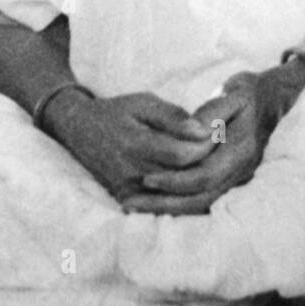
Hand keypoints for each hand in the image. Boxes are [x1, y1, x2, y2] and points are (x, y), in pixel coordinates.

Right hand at [44, 90, 213, 203]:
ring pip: (175, 193)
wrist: (79, 131)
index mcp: (134, 144)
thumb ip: (172, 117)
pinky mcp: (126, 199)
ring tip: (215, 161)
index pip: (181, 154)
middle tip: (224, 148)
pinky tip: (197, 177)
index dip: (205, 146)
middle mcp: (130, 172)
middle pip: (181, 176)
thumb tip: (202, 130)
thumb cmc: (117, 112)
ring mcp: (127, 190)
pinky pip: (163, 202)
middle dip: (206, 162)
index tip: (221, 133)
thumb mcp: (143, 103)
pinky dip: (183, 192)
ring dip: (198, 178)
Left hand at [121, 60, 304, 215]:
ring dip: (167, 209)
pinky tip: (155, 206)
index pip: (204, 174)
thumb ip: (213, 111)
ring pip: (201, 204)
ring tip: (134, 209)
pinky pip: (204, 201)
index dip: (175, 180)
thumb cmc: (252, 92)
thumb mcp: (235, 92)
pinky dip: (179, 206)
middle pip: (200, 198)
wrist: (277, 100)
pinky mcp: (232, 180)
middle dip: (163, 204)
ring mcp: (237, 178)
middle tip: (128, 204)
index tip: (145, 178)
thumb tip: (193, 131)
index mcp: (241, 149)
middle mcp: (241, 170)